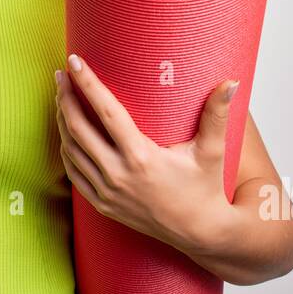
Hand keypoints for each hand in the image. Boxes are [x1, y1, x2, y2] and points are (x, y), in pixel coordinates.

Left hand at [54, 53, 238, 252]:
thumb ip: (217, 114)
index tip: (74, 61)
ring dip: (62, 121)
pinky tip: (66, 134)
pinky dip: (66, 150)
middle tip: (61, 75)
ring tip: (61, 98)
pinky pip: (73, 174)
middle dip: (65, 97)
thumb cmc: (206, 188)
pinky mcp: (102, 205)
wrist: (200, 232)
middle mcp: (119, 175)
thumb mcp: (212, 151)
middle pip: (78, 128)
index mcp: (142, 157)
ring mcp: (107, 192)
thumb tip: (231, 81)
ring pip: (71, 150)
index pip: (106, 111)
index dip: (87, 83)